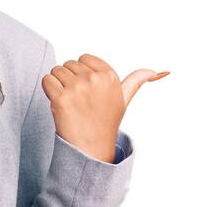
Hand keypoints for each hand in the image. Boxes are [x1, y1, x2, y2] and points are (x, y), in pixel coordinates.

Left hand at [40, 54, 168, 162]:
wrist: (92, 148)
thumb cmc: (106, 122)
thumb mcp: (125, 99)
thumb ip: (137, 81)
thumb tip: (160, 72)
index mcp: (109, 76)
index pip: (84, 58)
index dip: (81, 73)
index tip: (87, 90)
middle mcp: (94, 79)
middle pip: (68, 64)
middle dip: (69, 79)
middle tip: (79, 100)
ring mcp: (77, 89)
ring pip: (56, 71)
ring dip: (58, 85)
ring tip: (70, 102)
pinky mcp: (61, 99)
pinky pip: (47, 81)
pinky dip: (48, 90)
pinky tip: (58, 102)